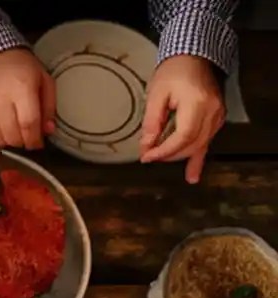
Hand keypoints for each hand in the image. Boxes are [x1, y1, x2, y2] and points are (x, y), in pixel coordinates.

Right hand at [0, 47, 55, 149]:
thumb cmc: (22, 68)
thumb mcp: (45, 81)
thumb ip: (49, 106)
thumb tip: (48, 130)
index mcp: (22, 88)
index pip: (28, 123)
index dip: (35, 139)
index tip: (40, 143)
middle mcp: (2, 100)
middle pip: (14, 135)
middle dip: (25, 142)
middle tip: (31, 138)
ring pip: (0, 140)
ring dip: (12, 143)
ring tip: (19, 134)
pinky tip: (6, 133)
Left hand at [139, 55, 224, 183]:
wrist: (194, 56)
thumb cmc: (174, 71)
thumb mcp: (156, 94)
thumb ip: (152, 122)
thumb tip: (147, 146)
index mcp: (197, 104)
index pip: (182, 137)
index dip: (164, 151)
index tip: (146, 156)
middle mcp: (212, 112)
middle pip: (191, 145)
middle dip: (168, 155)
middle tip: (149, 156)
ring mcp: (217, 115)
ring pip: (199, 146)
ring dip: (179, 156)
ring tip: (161, 162)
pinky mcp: (217, 118)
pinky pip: (207, 141)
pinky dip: (197, 158)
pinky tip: (192, 174)